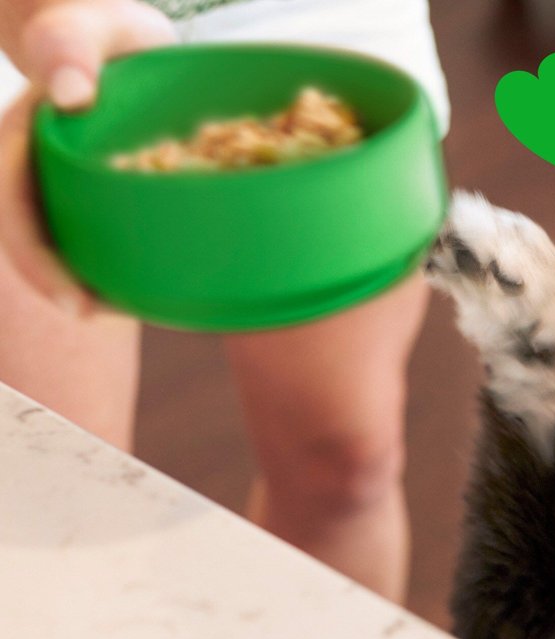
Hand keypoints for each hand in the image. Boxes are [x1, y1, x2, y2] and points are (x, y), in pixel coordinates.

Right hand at [0, 0, 172, 314]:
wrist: (116, 31)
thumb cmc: (96, 26)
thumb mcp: (82, 28)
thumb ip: (70, 49)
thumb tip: (73, 93)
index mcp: (23, 145)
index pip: (16, 214)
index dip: (39, 264)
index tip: (75, 301)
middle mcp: (41, 173)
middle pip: (41, 243)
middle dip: (66, 288)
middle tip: (109, 318)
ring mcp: (72, 185)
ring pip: (74, 243)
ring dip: (97, 281)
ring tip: (138, 310)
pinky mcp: (107, 188)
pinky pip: (111, 230)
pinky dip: (130, 257)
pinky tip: (163, 279)